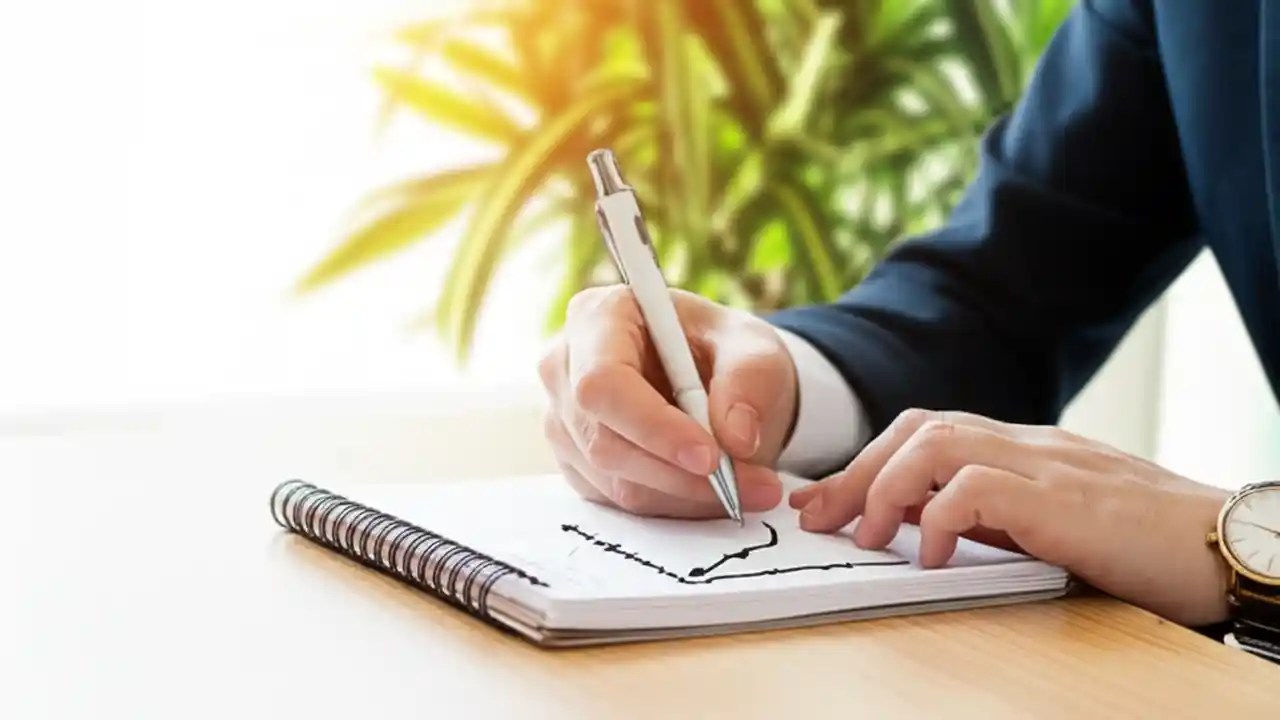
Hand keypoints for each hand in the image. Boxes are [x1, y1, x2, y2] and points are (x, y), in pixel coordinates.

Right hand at [539, 285, 795, 517]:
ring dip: (688, 495)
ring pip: (617, 481)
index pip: (603, 382)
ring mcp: (563, 421)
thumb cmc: (723, 350)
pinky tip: (713, 488)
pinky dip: (676, 504)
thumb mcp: (754, 348)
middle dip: (682, 474)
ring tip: (752, 486)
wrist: (715, 380)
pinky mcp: (577, 464)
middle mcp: (565, 369)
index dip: (651, 425)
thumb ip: (750, 381)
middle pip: (604, 442)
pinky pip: (621, 502)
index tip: (710, 456)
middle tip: (756, 484)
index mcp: (597, 317)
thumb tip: (737, 438)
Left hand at [789, 409, 1231, 625]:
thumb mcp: (1050, 524)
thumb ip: (991, 514)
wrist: (1223, 543)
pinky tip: (928, 556)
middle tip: (822, 518)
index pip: (926, 430)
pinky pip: (979, 486)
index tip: (824, 502)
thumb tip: (918, 523)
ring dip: (885, 487)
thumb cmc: (1142, 544)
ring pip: (937, 440)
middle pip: (919, 426)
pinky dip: (937, 516)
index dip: (865, 461)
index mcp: (1022, 447)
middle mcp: (1028, 443)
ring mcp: (1046, 463)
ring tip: (867, 536)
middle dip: (858, 470)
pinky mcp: (1063, 498)